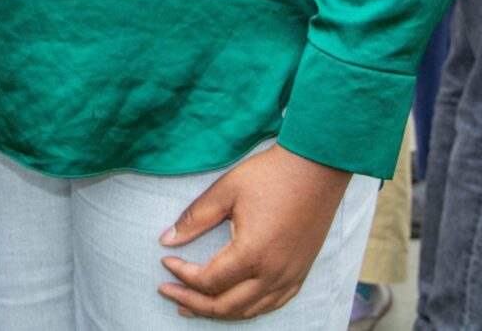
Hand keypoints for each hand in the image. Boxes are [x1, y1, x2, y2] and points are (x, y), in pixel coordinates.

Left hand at [156, 144, 351, 320]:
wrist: (317, 169)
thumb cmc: (270, 176)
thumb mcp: (225, 191)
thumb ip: (194, 219)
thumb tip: (166, 240)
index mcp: (252, 254)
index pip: (208, 280)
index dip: (182, 274)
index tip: (165, 261)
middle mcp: (273, 274)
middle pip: (225, 306)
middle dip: (192, 302)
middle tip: (167, 292)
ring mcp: (290, 277)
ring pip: (249, 310)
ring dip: (218, 311)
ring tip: (191, 305)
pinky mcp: (300, 273)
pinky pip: (272, 304)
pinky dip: (246, 308)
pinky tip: (232, 302)